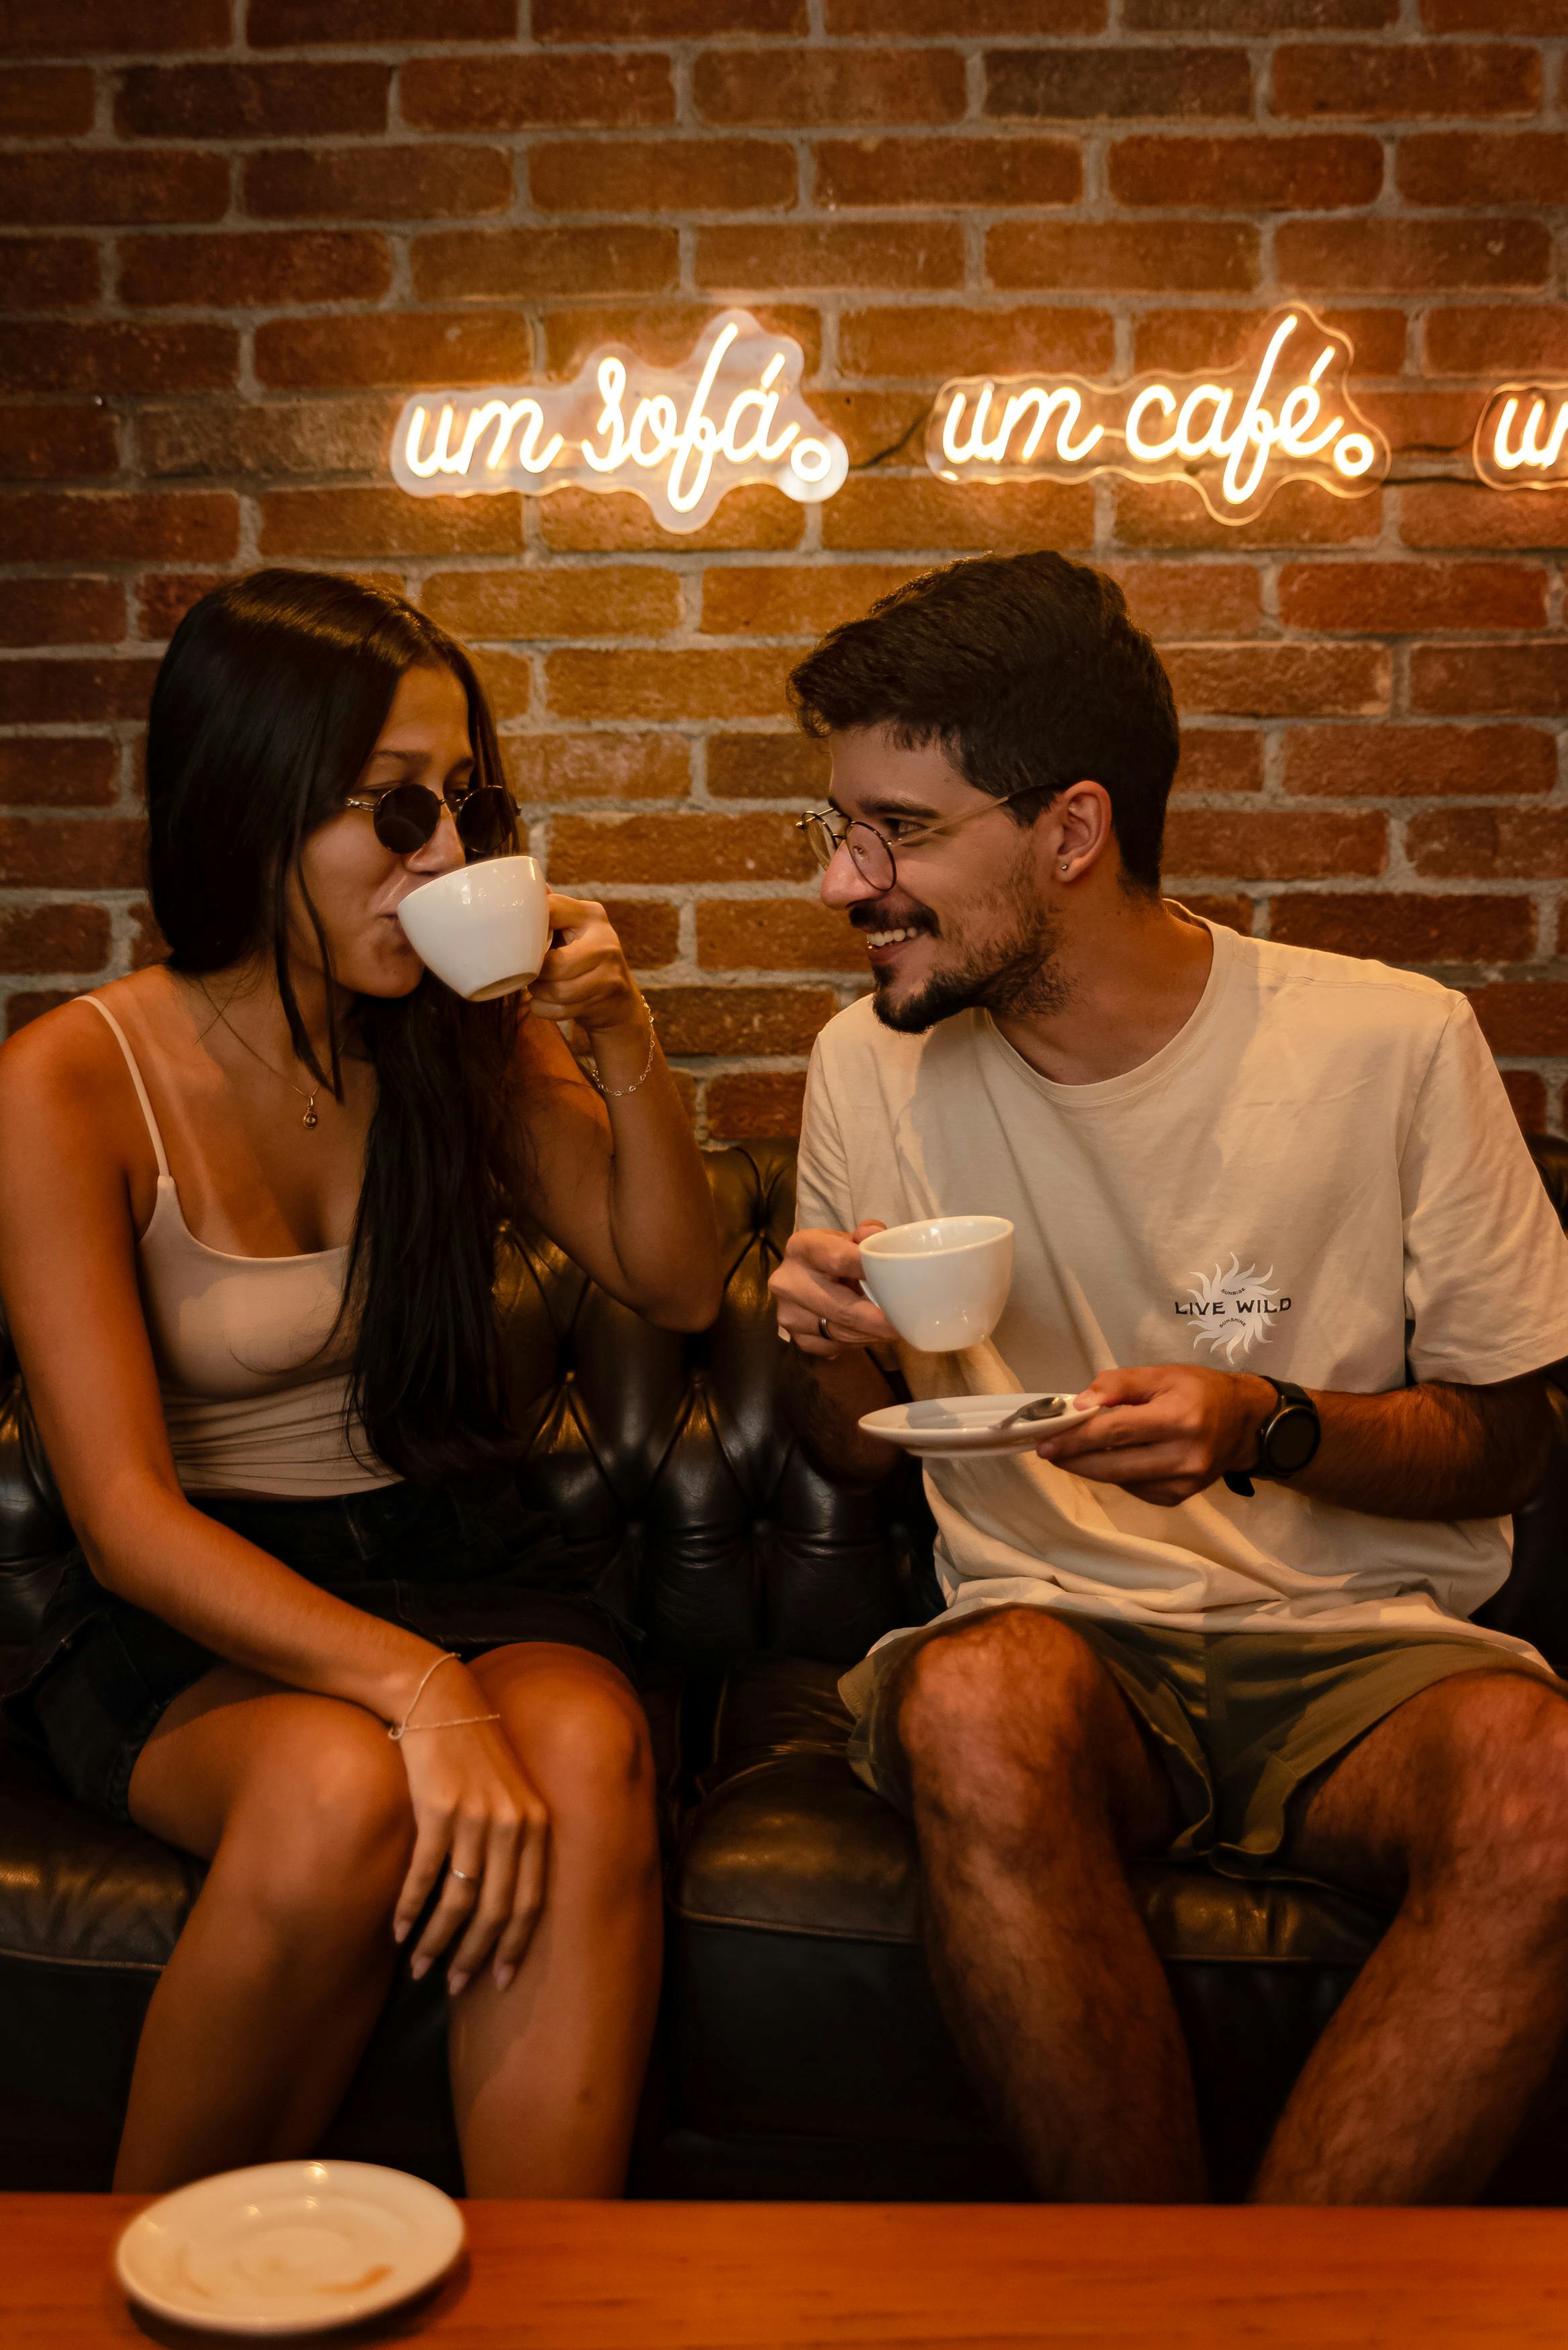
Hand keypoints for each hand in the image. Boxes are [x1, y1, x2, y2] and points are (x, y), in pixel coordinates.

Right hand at [391, 1661, 550, 1996]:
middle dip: (476, 1955)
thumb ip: (514, 1842)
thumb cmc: (473, 1756)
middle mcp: (513, 1823)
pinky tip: (398, 1930)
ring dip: (437, 1940)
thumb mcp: (510, 1795)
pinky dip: (410, 1908)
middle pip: (497, 1909)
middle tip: (455, 1985)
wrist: (442, 1702)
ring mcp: (477, 1816)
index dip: (515, 1946)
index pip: (532, 1902)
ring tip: (419, 1968)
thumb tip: (500, 1905)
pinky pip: (426, 1874)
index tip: (500, 1981)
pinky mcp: (440, 1809)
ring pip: (460, 1900)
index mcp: (536, 1824)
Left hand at [527, 893, 642, 1039]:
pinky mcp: (607, 999)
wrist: (619, 1002)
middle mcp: (605, 940)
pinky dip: (544, 1010)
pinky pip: (561, 1010)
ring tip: (538, 988)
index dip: (527, 930)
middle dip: (535, 975)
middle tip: (530, 975)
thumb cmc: (584, 960)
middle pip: (554, 964)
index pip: (550, 912)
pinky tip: (546, 1003)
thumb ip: (552, 912)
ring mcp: (610, 972)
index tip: (521, 942)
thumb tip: (524, 886)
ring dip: (539, 994)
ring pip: (557, 990)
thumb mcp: (573, 930)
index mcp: (591, 915)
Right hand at [769, 1222, 897, 1357]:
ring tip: (890, 1326)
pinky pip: (835, 1346)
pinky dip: (856, 1342)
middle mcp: (788, 1282)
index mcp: (801, 1248)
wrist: (802, 1281)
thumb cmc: (833, 1256)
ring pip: (841, 1333)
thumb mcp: (848, 1239)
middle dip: (877, 1321)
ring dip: (871, 1334)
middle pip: (842, 1308)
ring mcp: (789, 1314)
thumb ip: (867, 1234)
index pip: (839, 1259)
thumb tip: (874, 1235)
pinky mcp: (795, 1339)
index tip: (900, 1283)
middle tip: (904, 1325)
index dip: (871, 1271)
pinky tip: (866, 1332)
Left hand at [1036, 1364, 1275, 1507]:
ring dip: (1091, 1467)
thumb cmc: (1201, 1391)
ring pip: (1120, 1480)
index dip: (1076, 1437)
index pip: (1116, 1431)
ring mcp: (1183, 1483)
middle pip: (1113, 1464)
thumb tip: (1079, 1404)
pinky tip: (1111, 1459)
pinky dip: (1117, 1474)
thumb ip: (1119, 1384)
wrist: (1244, 1423)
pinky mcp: (1179, 1497)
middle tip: (1048, 1451)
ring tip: (1072, 1452)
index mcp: (1179, 1419)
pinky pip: (1135, 1489)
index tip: (1046, 1440)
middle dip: (1074, 1459)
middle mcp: (1184, 1456)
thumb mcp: (1163, 1374)